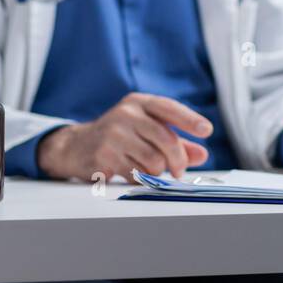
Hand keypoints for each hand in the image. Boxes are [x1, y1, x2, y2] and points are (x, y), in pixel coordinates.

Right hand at [37, 93, 211, 180]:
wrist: (76, 146)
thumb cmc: (118, 136)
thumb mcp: (146, 130)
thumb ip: (176, 141)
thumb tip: (201, 154)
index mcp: (138, 103)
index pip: (169, 108)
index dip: (190, 119)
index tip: (206, 130)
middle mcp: (126, 114)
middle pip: (166, 139)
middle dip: (178, 160)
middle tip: (179, 171)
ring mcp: (113, 135)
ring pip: (154, 161)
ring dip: (157, 171)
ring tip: (148, 168)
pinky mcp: (104, 156)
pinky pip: (137, 174)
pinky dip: (141, 179)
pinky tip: (132, 172)